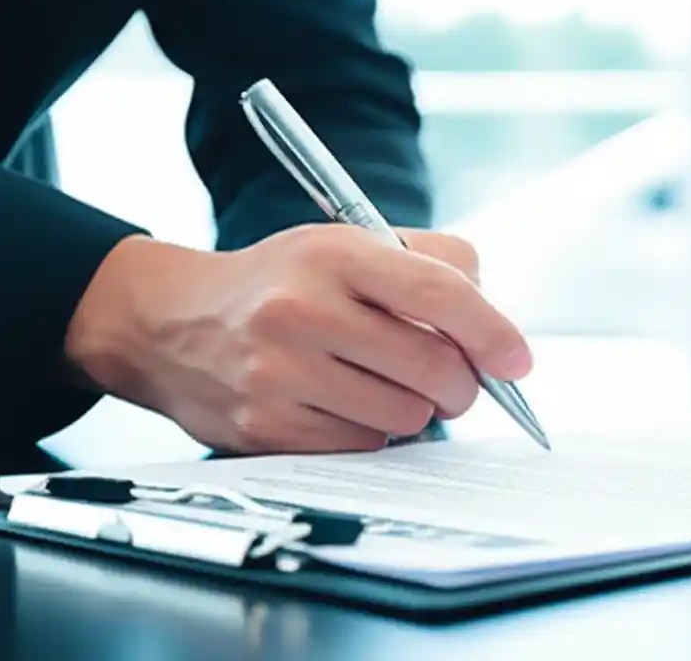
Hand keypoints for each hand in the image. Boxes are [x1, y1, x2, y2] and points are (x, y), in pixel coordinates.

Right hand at [64, 224, 530, 453]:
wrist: (172, 323)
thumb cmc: (284, 282)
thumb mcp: (348, 244)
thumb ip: (433, 266)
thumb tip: (495, 326)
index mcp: (333, 254)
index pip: (439, 295)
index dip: (492, 333)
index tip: (518, 362)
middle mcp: (302, 310)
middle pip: (435, 368)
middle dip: (463, 383)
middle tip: (456, 379)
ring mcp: (279, 373)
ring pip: (407, 415)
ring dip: (417, 407)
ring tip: (383, 379)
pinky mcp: (266, 427)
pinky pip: (365, 445)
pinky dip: (373, 429)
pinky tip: (344, 401)